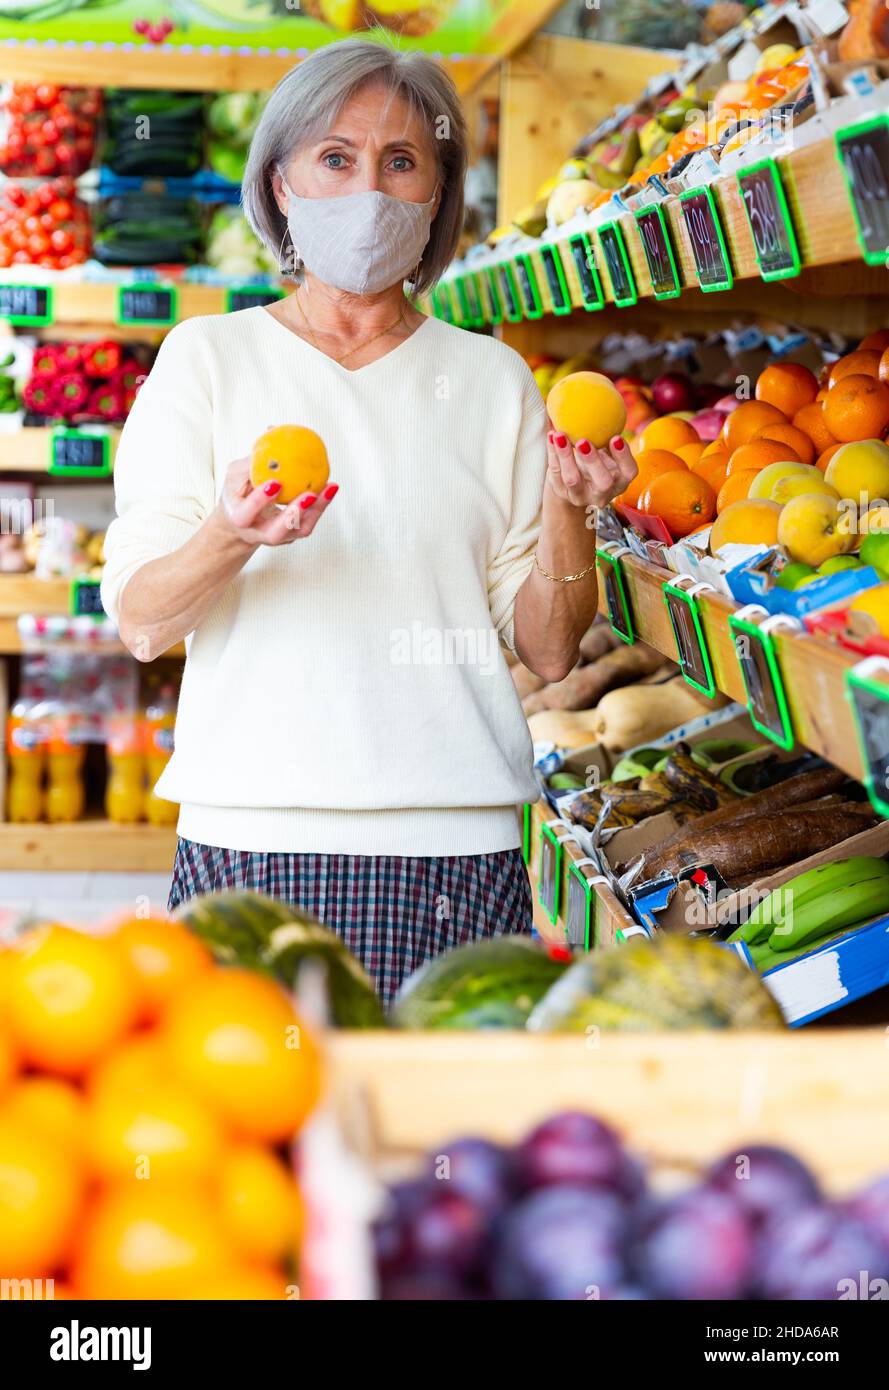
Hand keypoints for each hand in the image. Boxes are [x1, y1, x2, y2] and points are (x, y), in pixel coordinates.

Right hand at [218, 454, 337, 546]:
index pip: (247, 512)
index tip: (275, 483)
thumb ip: (252, 457)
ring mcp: (278, 537)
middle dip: (294, 514)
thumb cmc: (238, 493)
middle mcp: (258, 533)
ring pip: (299, 530)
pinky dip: (321, 507)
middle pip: (277, 532)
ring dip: (316, 510)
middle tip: (309, 494)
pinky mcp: (293, 536)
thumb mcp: (236, 474)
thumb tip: (272, 429)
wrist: (242, 522)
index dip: (260, 500)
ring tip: (329, 488)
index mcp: (238, 518)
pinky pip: (310, 523)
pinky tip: (330, 489)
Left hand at [545, 428, 636, 509]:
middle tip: (583, 441)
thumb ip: (608, 436)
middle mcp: (603, 493)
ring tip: (559, 435)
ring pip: (572, 479)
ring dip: (566, 456)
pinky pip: (555, 473)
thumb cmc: (595, 462)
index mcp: (620, 480)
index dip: (624, 456)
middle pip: (603, 482)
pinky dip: (553, 454)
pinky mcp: (562, 493)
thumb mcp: (605, 453)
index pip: (629, 471)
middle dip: (594, 461)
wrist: (572, 486)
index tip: (616, 437)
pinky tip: (552, 437)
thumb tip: (605, 399)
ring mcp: (581, 496)